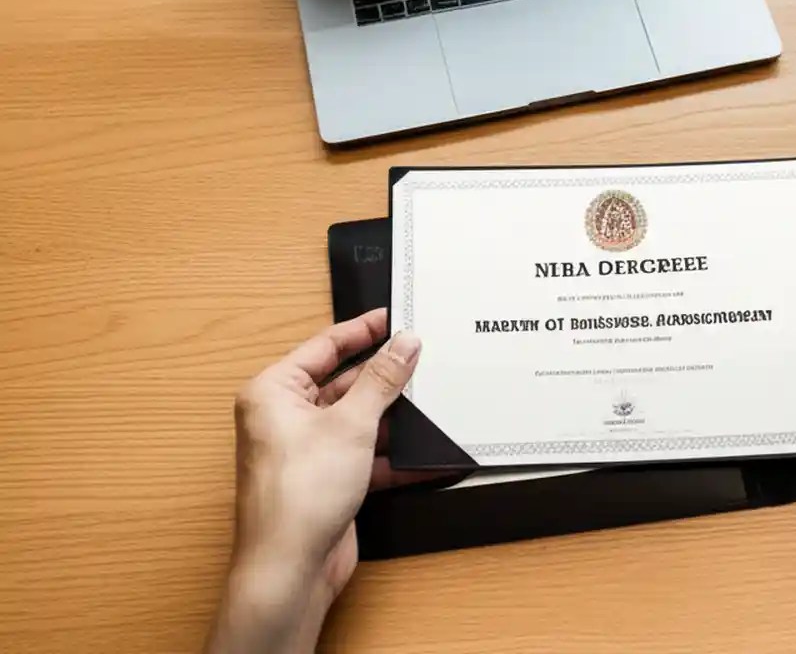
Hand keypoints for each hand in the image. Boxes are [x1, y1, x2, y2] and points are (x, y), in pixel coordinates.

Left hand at [207, 309, 439, 653]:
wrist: (290, 568)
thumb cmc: (297, 496)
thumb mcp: (351, 423)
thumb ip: (382, 380)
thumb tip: (403, 344)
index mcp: (273, 392)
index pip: (323, 346)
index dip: (362, 331)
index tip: (394, 318)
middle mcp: (284, 418)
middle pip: (343, 383)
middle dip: (384, 377)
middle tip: (422, 357)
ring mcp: (306, 451)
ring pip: (357, 420)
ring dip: (393, 418)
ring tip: (432, 399)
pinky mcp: (326, 480)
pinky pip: (366, 456)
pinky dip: (394, 456)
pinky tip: (426, 455)